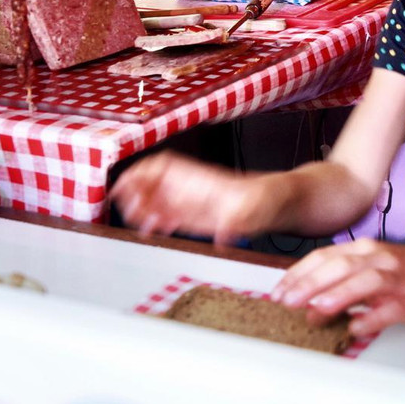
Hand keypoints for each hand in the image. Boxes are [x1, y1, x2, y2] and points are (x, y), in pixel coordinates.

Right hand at [110, 151, 282, 245]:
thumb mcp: (257, 208)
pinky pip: (169, 215)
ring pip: (156, 199)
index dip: (139, 173)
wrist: (282, 205)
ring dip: (141, 209)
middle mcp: (193, 188)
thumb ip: (238, 222)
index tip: (122, 185)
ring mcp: (194, 202)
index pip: (161, 167)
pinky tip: (152, 231)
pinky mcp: (198, 218)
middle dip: (134, 193)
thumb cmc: (270, 198)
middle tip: (127, 210)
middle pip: (152, 182)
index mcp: (202, 180)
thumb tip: (226, 236)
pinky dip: (155, 221)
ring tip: (137, 224)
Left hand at [271, 238, 404, 336]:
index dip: (298, 273)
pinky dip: (372, 317)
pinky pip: (391, 308)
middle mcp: (379, 259)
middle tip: (287, 301)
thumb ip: (339, 281)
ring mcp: (397, 278)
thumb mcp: (369, 268)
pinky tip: (356, 327)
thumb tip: (305, 302)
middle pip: (340, 266)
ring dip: (338, 294)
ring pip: (365, 281)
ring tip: (316, 309)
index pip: (324, 257)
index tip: (278, 290)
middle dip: (310, 284)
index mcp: (364, 249)